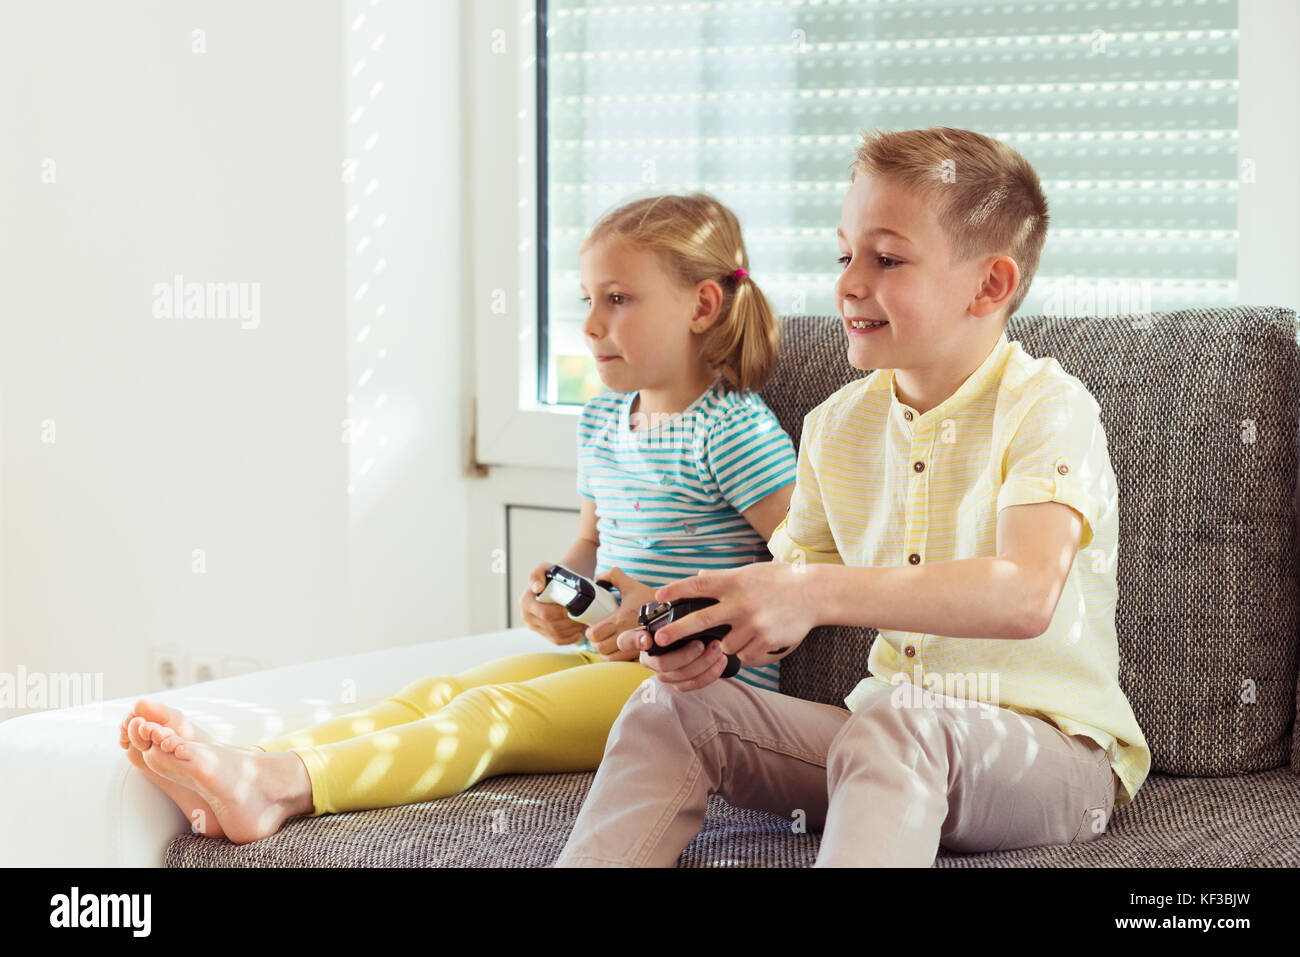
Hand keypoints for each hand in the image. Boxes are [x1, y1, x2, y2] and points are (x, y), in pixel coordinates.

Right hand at [519, 562, 587, 645]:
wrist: (559, 584)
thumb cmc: (553, 575)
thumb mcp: (545, 568)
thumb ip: (537, 573)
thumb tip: (537, 587)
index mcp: (525, 602)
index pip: (544, 613)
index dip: (561, 613)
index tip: (575, 606)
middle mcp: (528, 617)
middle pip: (552, 626)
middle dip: (570, 622)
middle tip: (584, 615)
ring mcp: (537, 628)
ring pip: (557, 635)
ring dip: (573, 630)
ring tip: (584, 620)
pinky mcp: (546, 635)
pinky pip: (559, 641)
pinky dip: (571, 637)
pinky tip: (580, 629)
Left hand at [583, 568, 657, 660]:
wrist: (675, 611)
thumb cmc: (651, 599)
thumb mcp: (632, 585)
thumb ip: (613, 576)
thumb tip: (598, 577)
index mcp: (620, 618)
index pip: (595, 634)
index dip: (591, 633)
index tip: (593, 630)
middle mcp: (626, 633)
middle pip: (600, 648)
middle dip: (597, 644)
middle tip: (599, 639)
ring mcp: (636, 646)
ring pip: (611, 659)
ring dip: (607, 654)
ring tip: (609, 647)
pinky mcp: (644, 654)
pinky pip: (625, 663)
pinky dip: (621, 660)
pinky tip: (622, 652)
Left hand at [631, 563, 817, 690]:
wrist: (815, 594)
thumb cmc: (780, 580)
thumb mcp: (750, 571)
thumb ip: (723, 577)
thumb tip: (698, 577)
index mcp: (734, 582)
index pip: (698, 585)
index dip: (676, 590)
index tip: (659, 596)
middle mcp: (740, 602)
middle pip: (700, 620)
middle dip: (677, 631)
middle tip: (660, 639)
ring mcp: (753, 623)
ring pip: (725, 644)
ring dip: (727, 642)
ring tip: (745, 631)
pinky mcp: (765, 639)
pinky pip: (744, 654)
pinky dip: (746, 650)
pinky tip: (758, 638)